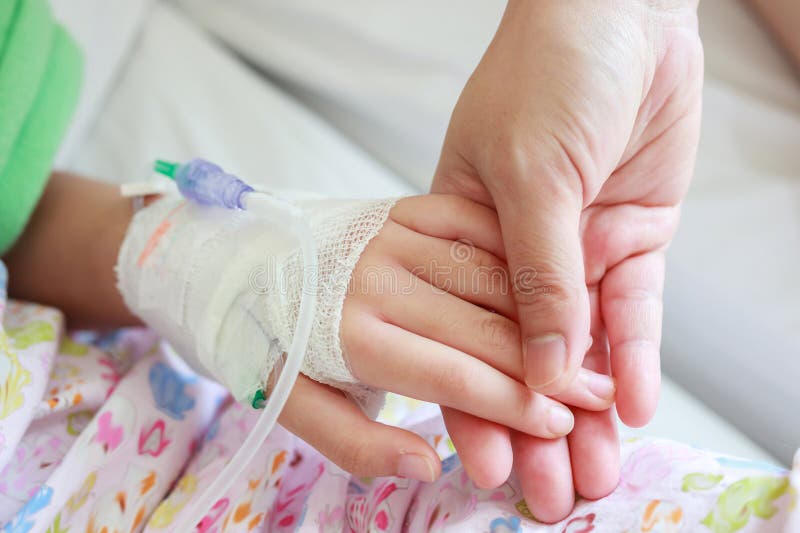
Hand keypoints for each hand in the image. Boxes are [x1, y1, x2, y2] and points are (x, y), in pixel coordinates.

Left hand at [280, 195, 615, 480]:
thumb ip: (356, 443)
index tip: (563, 423)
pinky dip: (520, 251)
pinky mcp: (404, 205)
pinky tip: (556, 275)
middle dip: (551, 368)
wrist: (238, 264)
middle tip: (601, 396)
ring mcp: (393, 236)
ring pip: (492, 275)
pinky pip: (477, 225)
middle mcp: (378, 282)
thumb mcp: (295, 406)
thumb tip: (426, 464)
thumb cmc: (272, 341)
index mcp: (353, 337)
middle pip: (485, 330)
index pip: (456, 378)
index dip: (517, 406)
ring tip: (593, 344)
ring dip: (549, 311)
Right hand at [431, 0, 702, 520]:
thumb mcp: (527, 175)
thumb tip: (541, 368)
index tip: (484, 462)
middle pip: (524, 352)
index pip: (463, 332)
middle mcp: (518, 249)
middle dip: (535, 425)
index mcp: (463, 233)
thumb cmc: (548, 73)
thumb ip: (536, 275)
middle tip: (548, 492)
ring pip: (582, 342)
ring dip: (589, 408)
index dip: (472, 401)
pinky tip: (632, 403)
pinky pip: (634, 305)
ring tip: (593, 472)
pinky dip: (637, 352)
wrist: (622, 12)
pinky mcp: (630, 237)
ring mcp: (576, 246)